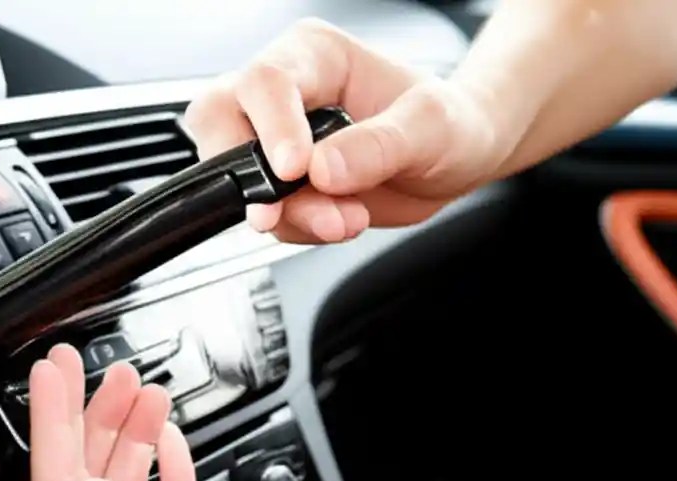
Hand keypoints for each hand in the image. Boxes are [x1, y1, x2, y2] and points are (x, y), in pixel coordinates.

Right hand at [183, 18, 509, 243]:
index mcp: (315, 56)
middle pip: (219, 120)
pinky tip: (340, 220)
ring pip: (233, 176)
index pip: (265, 82)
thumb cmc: (450, 125)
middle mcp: (284, 94)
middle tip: (281, 210)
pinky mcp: (279, 187)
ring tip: (343, 219)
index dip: (272, 127)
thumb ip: (379, 145)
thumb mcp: (433, 127)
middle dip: (247, 174)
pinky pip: (265, 214)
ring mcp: (275, 142)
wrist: (457, 163)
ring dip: (286, 214)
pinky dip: (298, 229)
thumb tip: (324, 169)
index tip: (294, 169)